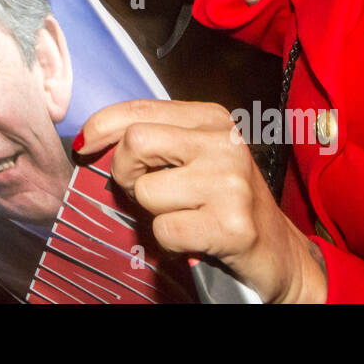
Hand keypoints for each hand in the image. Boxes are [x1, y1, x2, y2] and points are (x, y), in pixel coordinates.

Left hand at [76, 99, 326, 303]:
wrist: (279, 255)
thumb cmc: (226, 204)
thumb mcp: (196, 159)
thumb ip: (156, 142)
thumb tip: (92, 140)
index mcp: (212, 119)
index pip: (140, 109)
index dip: (103, 125)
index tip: (85, 144)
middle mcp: (224, 143)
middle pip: (136, 141)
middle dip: (126, 172)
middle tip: (146, 191)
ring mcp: (230, 183)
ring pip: (147, 191)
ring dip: (153, 213)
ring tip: (183, 216)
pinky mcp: (232, 225)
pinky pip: (164, 229)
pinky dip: (168, 241)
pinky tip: (194, 238)